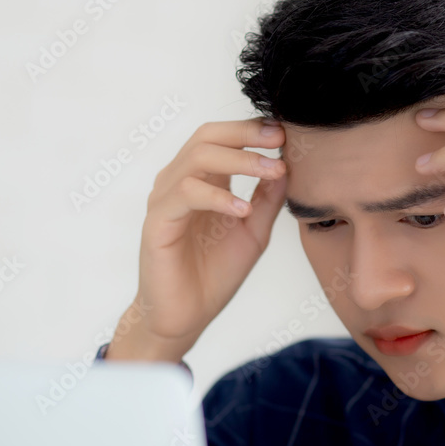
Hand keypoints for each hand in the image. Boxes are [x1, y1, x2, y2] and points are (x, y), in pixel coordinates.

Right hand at [106, 117, 287, 361]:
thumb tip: (287, 166)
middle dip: (246, 134)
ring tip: (273, 172)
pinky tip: (243, 209)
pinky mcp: (157, 222)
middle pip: (207, 136)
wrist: (187, 316)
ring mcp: (165, 199)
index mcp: (202, 180)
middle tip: (279, 140)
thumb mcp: (253, 231)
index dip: (252, 129)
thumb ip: (268, 200)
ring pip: (197, 158)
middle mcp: (179, 182)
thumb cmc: (215, 273)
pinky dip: (218, 197)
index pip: (222, 137)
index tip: (285, 132)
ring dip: (240, 161)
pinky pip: (185, 195)